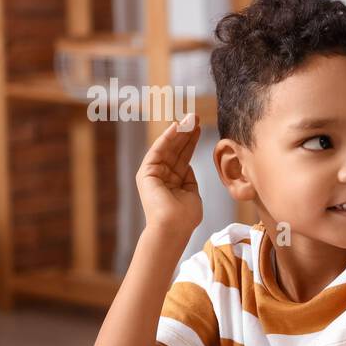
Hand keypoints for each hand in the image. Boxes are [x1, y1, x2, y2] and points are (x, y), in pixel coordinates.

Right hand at [137, 114, 202, 235]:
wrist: (173, 228)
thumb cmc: (185, 217)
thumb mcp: (191, 193)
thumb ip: (189, 180)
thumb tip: (187, 166)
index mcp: (173, 181)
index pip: (183, 157)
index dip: (191, 142)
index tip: (200, 127)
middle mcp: (161, 176)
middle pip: (176, 150)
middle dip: (186, 133)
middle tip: (197, 117)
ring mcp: (153, 174)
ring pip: (168, 148)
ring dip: (179, 132)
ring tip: (191, 118)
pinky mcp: (146, 173)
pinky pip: (158, 151)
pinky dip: (167, 138)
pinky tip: (177, 127)